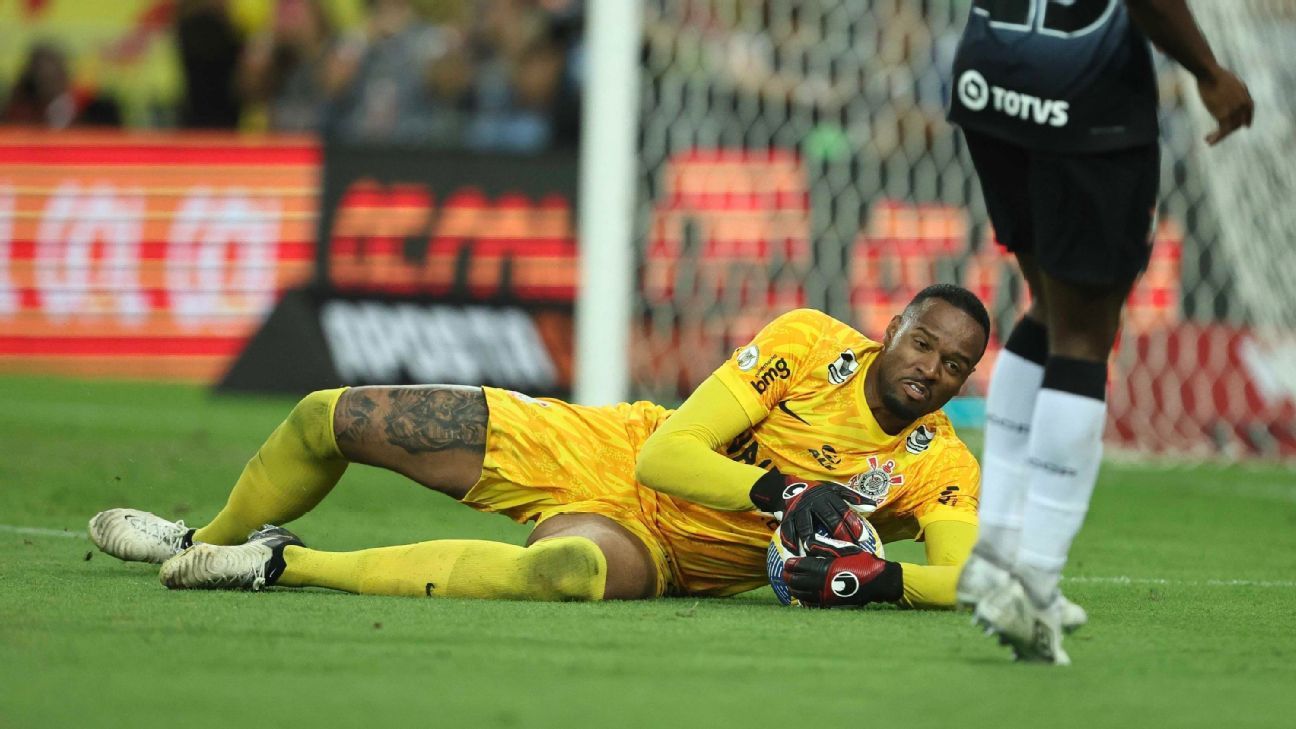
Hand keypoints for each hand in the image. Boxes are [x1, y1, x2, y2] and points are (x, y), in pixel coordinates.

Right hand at [749, 471, 877, 552]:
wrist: (787, 486)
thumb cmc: (816, 491)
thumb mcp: (834, 489)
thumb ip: (853, 497)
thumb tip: (874, 506)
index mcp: (828, 496)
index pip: (843, 511)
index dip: (852, 523)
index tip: (861, 537)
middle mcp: (814, 502)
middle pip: (828, 519)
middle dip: (839, 534)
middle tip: (848, 549)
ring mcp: (799, 510)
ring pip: (806, 526)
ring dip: (813, 539)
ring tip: (819, 552)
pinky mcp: (787, 517)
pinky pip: (788, 529)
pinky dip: (790, 540)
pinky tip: (795, 552)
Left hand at [783, 538, 902, 607]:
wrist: (878, 581)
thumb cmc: (863, 562)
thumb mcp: (844, 550)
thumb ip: (824, 547)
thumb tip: (807, 544)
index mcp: (823, 567)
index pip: (799, 566)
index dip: (791, 564)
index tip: (788, 562)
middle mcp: (820, 582)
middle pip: (795, 581)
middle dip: (788, 576)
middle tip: (786, 573)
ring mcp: (824, 595)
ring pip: (801, 593)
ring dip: (793, 588)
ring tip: (791, 584)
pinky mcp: (830, 603)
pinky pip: (811, 602)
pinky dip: (804, 598)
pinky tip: (803, 596)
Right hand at [1197, 66, 1253, 144]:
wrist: (1210, 74)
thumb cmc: (1217, 76)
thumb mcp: (1233, 83)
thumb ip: (1236, 93)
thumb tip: (1233, 98)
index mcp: (1246, 98)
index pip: (1248, 114)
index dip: (1246, 120)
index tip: (1245, 126)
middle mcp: (1243, 106)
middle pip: (1237, 124)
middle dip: (1227, 130)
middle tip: (1216, 134)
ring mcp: (1234, 111)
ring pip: (1229, 129)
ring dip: (1219, 137)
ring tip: (1208, 140)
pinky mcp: (1224, 115)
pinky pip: (1222, 130)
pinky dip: (1216, 137)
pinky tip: (1209, 141)